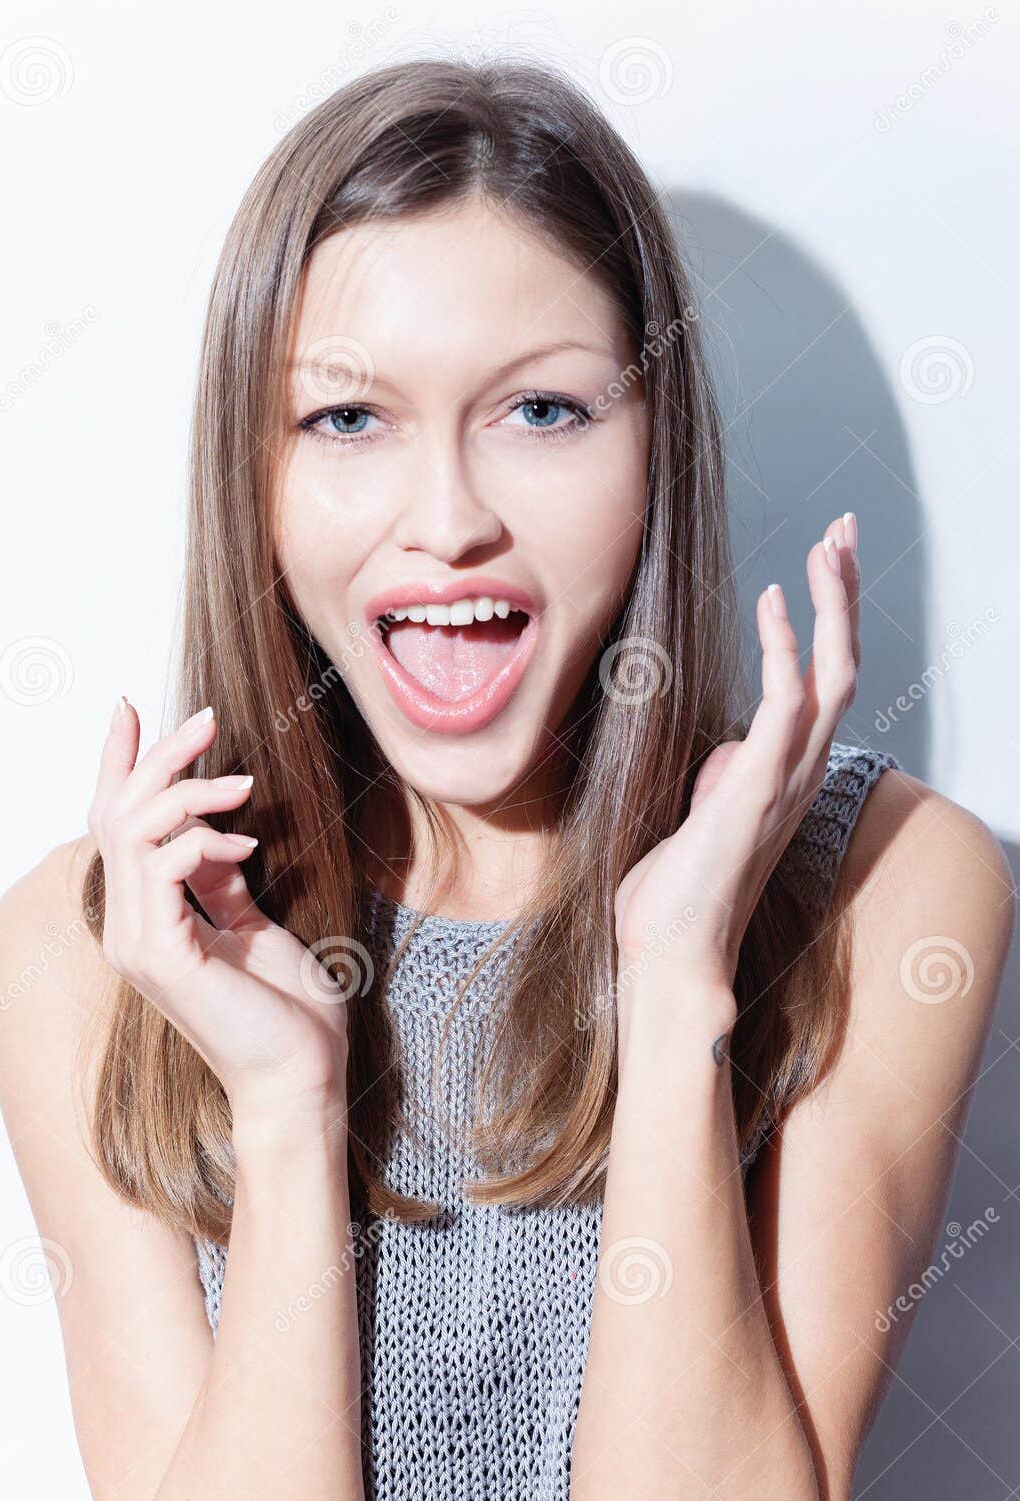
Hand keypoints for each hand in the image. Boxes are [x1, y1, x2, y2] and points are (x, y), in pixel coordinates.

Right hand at [86, 699, 350, 1129]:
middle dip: (158, 758)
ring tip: (241, 782)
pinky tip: (246, 841)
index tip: (132, 711)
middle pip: (116, 817)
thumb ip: (222, 884)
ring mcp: (137, 944)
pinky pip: (162, 867)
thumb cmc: (288, 1014)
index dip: (120, 766)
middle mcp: (128, 930)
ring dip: (186, 790)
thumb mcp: (255, 929)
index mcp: (146, 921)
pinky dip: (202, 838)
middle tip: (208, 720)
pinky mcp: (162, 955)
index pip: (116, 827)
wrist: (302, 1078)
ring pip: (131, 832)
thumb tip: (212, 838)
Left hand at [614, 513, 860, 988]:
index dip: (827, 620)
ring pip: (833, 674)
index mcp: (788, 777)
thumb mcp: (700, 821)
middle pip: (845, 664)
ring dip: (831, 605)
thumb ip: (721, 784)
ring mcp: (784, 781)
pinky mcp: (756, 788)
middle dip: (844, 594)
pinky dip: (784, 648)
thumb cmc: (675, 896)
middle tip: (843, 531)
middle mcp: (800, 773)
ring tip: (826, 546)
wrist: (669, 954)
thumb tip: (724, 756)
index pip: (825, 682)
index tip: (818, 566)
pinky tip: (770, 600)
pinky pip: (786, 705)